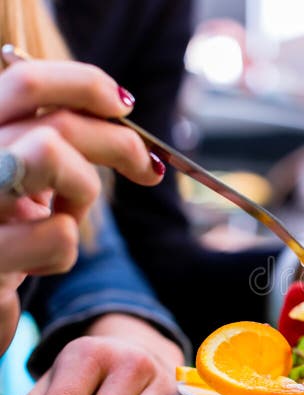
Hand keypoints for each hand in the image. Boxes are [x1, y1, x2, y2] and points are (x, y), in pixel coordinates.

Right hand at [0, 60, 166, 351]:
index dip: (86, 85)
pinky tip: (37, 263)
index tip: (125, 105)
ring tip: (63, 217)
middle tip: (147, 169)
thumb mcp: (25, 178)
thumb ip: (55, 136)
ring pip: (50, 154)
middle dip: (120, 143)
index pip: (26, 80)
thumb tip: (120, 105)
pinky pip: (58, 233)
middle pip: (57, 121)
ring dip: (81, 191)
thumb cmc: (3, 236)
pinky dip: (63, 253)